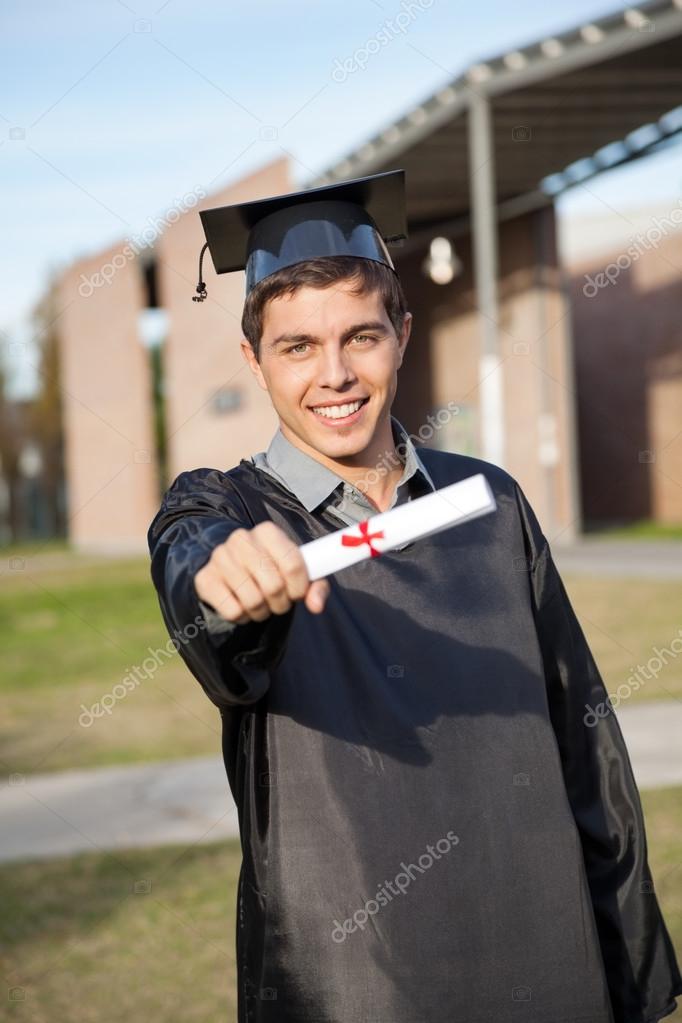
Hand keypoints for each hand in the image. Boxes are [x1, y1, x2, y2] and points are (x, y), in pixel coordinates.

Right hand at [194, 521, 329, 624]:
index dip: (299, 587)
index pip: (293, 564)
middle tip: (278, 602)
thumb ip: (314, 586)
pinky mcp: (205, 578)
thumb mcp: (296, 573)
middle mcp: (241, 539)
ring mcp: (220, 557)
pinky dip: (242, 617)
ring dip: (262, 612)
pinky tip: (242, 605)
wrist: (229, 569)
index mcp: (267, 531)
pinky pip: (232, 610)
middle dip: (281, 603)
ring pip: (253, 601)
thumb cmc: (269, 570)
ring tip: (261, 604)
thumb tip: (316, 605)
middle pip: (273, 585)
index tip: (296, 593)